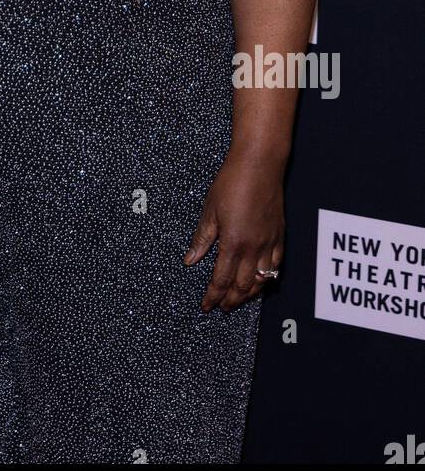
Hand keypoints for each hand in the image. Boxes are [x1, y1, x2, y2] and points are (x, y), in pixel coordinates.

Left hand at [183, 150, 284, 311]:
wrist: (260, 163)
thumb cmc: (233, 181)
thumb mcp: (210, 210)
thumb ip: (202, 239)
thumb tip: (190, 259)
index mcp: (233, 242)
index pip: (221, 279)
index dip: (213, 295)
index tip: (206, 305)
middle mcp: (254, 247)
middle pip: (242, 286)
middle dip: (231, 300)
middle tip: (221, 307)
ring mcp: (269, 242)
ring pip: (261, 280)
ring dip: (249, 294)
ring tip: (238, 300)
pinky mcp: (280, 235)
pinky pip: (276, 265)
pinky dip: (268, 278)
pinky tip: (261, 280)